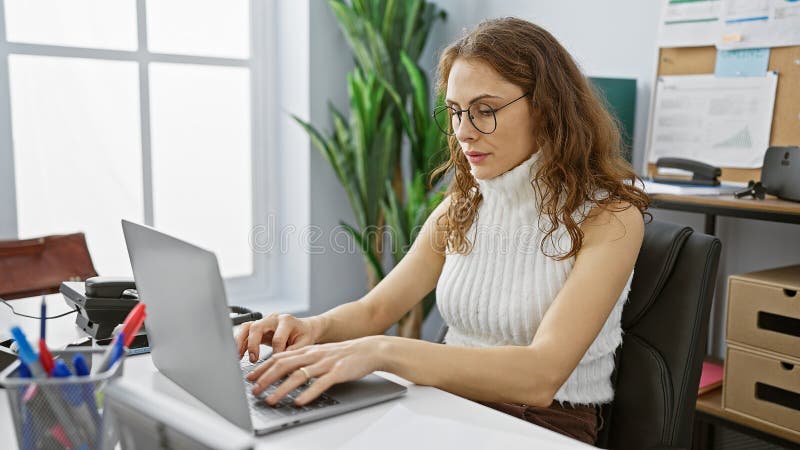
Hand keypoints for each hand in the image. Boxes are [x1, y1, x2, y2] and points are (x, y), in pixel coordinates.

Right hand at [235, 313, 317, 361]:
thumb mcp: (305, 343)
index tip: (276, 363)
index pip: (277, 338)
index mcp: (287, 321)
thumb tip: (282, 361)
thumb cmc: (304, 336)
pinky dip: (239, 343)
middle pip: (257, 327)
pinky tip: (238, 355)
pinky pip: (244, 332)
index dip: (276, 352)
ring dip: (240, 342)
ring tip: (238, 356)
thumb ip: (294, 351)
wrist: (303, 329)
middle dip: (253, 344)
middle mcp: (273, 318)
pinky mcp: (258, 327)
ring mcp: (264, 321)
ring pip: (247, 327)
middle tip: (253, 359)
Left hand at [246, 336, 385, 405]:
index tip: (250, 377)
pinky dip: (308, 393)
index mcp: (307, 349)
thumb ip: (303, 359)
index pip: (279, 356)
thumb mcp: (320, 353)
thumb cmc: (344, 354)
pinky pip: (320, 384)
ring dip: (282, 389)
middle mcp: (313, 355)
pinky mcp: (337, 372)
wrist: (369, 349)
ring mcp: (325, 363)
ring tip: (271, 400)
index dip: (262, 366)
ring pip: (298, 375)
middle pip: (284, 365)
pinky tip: (299, 401)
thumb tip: (283, 369)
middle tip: (254, 390)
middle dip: (266, 378)